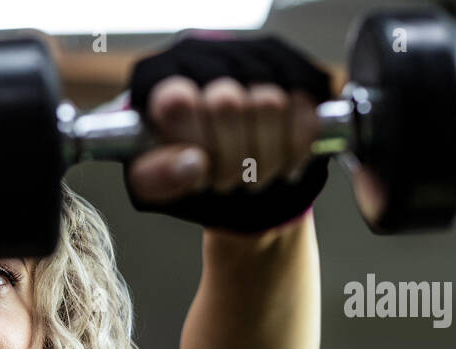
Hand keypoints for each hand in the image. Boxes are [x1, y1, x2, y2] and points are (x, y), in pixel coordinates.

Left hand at [126, 76, 321, 204]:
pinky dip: (297, 146)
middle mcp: (204, 59)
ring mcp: (251, 59)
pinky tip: (283, 164)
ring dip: (265, 158)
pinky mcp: (291, 69)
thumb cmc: (180, 170)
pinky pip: (304, 106)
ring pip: (271, 103)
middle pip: (227, 104)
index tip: (198, 173)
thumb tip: (193, 164)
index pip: (178, 101)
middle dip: (230, 160)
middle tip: (225, 182)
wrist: (220, 168)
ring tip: (252, 176)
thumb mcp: (151, 184)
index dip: (194, 144)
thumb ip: (158, 176)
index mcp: (160, 79)